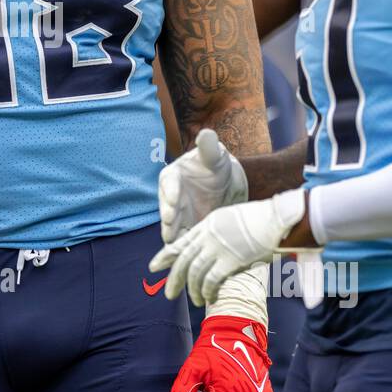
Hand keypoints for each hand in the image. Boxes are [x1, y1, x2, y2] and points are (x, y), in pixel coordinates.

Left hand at [150, 189, 306, 305]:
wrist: (281, 216)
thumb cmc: (266, 220)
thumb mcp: (238, 222)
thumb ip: (225, 237)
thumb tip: (223, 250)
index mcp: (210, 223)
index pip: (182, 241)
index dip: (166, 255)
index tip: (155, 266)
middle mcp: (209, 234)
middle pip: (183, 259)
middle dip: (174, 278)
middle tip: (168, 294)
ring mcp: (218, 247)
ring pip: (194, 272)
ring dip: (192, 290)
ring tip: (195, 301)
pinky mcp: (230, 259)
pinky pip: (211, 280)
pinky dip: (208, 291)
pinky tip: (209, 299)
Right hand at [158, 128, 247, 243]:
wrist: (225, 183)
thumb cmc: (216, 164)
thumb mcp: (215, 155)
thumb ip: (209, 146)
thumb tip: (207, 133)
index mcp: (173, 175)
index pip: (168, 184)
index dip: (170, 194)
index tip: (173, 204)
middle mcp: (170, 197)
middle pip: (167, 210)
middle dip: (168, 221)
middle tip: (170, 232)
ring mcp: (177, 214)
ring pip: (172, 228)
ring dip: (174, 238)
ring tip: (176, 249)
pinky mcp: (186, 227)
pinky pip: (182, 239)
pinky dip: (184, 248)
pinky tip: (187, 257)